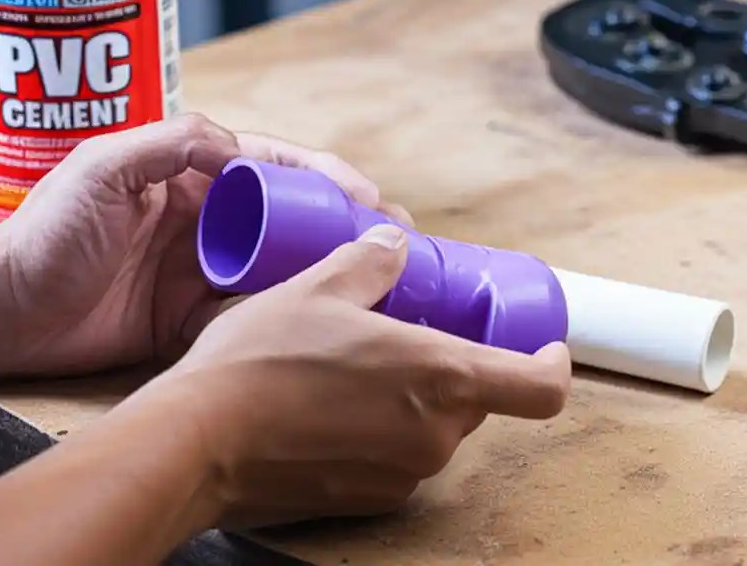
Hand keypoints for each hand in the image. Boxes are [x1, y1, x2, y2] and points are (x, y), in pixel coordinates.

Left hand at [0, 113, 411, 375]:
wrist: (5, 310)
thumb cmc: (45, 232)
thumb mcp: (105, 166)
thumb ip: (173, 143)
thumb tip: (242, 149)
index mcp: (192, 173)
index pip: (277, 167)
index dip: (328, 180)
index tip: (370, 199)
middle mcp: (207, 218)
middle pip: (294, 216)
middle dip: (347, 225)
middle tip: (399, 243)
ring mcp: (204, 269)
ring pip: (285, 265)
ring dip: (331, 270)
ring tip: (384, 282)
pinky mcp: (195, 318)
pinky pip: (255, 314)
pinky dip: (294, 315)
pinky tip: (330, 322)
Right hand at [127, 224, 570, 527]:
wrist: (195, 444)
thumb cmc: (259, 364)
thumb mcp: (318, 288)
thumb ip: (370, 264)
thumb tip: (393, 246)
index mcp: (441, 379)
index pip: (541, 389)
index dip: (552, 365)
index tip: (543, 348)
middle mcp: (433, 436)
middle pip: (478, 401)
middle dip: (454, 368)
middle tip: (411, 335)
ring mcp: (402, 474)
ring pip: (434, 429)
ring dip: (413, 399)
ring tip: (357, 367)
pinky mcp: (368, 500)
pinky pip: (397, 457)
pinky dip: (381, 431)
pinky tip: (331, 407)